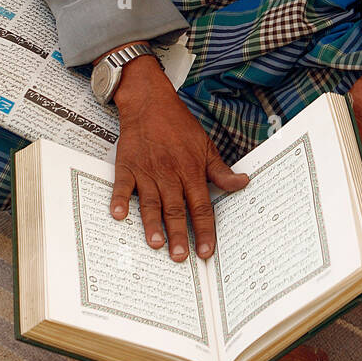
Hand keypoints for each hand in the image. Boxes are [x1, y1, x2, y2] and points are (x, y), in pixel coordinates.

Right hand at [110, 57, 247, 261]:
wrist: (151, 102)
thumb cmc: (180, 126)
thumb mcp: (206, 146)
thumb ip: (221, 171)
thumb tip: (243, 183)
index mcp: (191, 170)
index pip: (201, 206)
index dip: (204, 230)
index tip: (206, 251)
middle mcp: (169, 173)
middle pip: (175, 208)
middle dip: (178, 235)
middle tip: (180, 257)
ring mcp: (146, 170)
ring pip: (150, 202)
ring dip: (152, 223)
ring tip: (156, 244)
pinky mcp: (127, 166)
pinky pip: (121, 186)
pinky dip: (119, 200)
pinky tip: (118, 215)